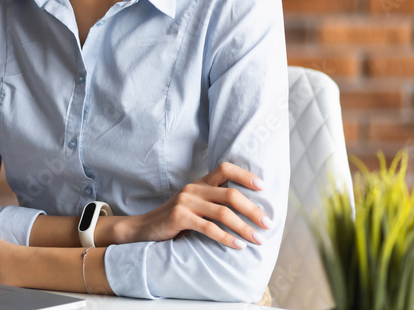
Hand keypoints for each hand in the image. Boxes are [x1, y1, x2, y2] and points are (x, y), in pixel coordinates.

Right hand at [123, 161, 270, 248]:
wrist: (145, 228)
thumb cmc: (175, 219)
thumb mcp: (194, 204)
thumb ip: (213, 202)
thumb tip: (248, 210)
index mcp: (199, 183)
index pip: (225, 168)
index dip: (245, 175)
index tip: (263, 187)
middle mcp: (194, 188)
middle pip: (231, 194)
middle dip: (253, 209)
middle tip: (268, 224)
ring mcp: (186, 202)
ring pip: (223, 213)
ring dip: (245, 228)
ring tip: (258, 239)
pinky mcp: (180, 217)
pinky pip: (209, 228)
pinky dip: (227, 238)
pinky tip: (239, 246)